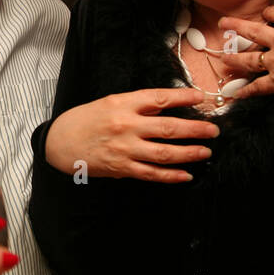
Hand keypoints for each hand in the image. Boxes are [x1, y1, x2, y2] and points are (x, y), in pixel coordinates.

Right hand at [45, 88, 218, 181]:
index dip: (183, 98)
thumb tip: (168, 106)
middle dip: (196, 129)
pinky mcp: (122, 168)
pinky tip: (186, 175)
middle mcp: (126, 126)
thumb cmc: (85, 120)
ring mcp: (125, 149)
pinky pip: (152, 174)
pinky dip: (171, 176)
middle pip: (169, 127)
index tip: (201, 98)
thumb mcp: (110, 102)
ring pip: (165, 153)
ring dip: (189, 153)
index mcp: (123, 104)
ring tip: (206, 152)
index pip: (160, 98)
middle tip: (213, 130)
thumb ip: (138, 105)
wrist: (59, 142)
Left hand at [220, 0, 273, 99]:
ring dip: (234, 58)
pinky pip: (258, 87)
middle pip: (255, 32)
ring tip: (221, 57)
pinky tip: (235, 93)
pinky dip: (246, 91)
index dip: (271, 13)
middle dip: (237, 27)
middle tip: (223, 23)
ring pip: (250, 59)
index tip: (265, 12)